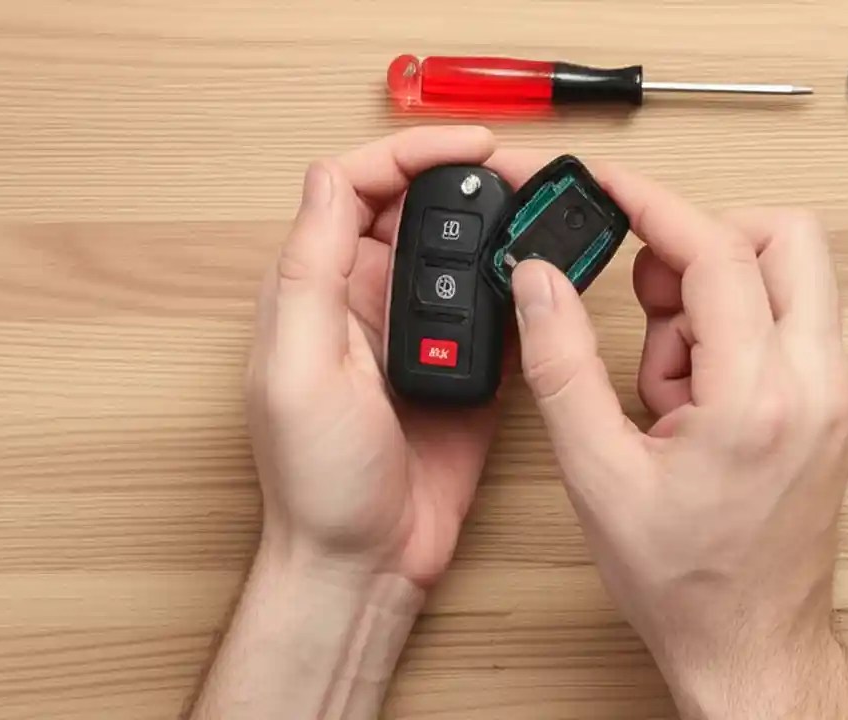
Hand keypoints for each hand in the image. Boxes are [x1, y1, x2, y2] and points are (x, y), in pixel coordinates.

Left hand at [247, 126, 499, 586]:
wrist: (365, 562)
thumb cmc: (317, 482)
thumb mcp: (296, 369)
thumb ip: (309, 272)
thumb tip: (327, 178)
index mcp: (320, 291)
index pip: (358, 189)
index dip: (411, 153)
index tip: (468, 146)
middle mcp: (369, 304)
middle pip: (420, 210)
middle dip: (469, 178)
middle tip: (522, 170)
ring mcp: (422, 337)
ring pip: (465, 254)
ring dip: (502, 225)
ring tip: (544, 207)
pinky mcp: (467, 371)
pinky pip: (500, 312)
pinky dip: (525, 287)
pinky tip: (550, 273)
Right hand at [508, 165, 847, 717]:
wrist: (750, 647)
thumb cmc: (686, 582)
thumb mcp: (597, 474)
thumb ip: (561, 365)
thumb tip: (539, 285)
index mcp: (759, 399)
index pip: (717, 251)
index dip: (655, 204)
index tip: (613, 187)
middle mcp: (818, 387)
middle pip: (785, 239)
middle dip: (706, 241)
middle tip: (650, 296)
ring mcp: (837, 398)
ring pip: (789, 280)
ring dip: (715, 299)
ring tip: (666, 383)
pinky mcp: (834, 409)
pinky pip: (790, 327)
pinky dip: (734, 335)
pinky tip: (692, 400)